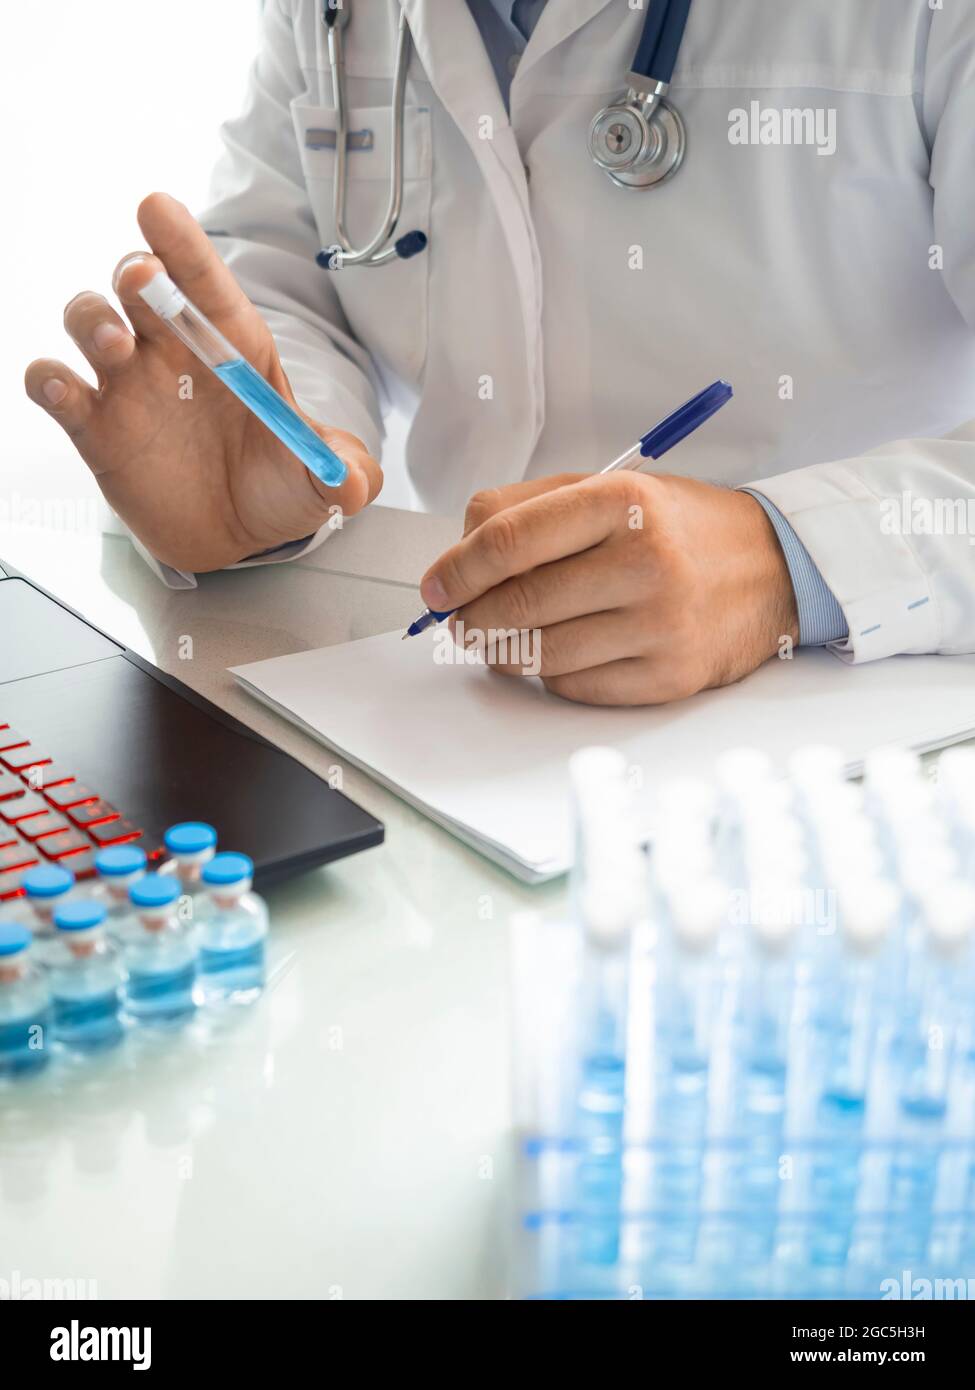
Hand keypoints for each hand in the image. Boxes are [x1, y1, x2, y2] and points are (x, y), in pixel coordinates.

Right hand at [24, 193, 380, 572]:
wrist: (240, 537)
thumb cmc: (279, 486)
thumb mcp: (323, 481)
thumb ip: (344, 474)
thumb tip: (353, 483)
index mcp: (230, 343)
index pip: (203, 279)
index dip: (180, 241)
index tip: (156, 208)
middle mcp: (172, 350)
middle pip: (139, 284)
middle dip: (136, 272)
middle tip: (143, 282)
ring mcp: (129, 384)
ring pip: (88, 320)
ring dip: (90, 321)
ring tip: (114, 347)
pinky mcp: (96, 427)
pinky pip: (54, 387)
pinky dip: (46, 379)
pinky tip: (61, 387)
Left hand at [420, 472, 799, 705]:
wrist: (772, 568)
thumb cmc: (675, 528)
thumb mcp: (610, 489)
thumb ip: (527, 508)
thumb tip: (457, 554)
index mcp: (623, 502)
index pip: (509, 541)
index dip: (456, 570)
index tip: (435, 587)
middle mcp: (646, 562)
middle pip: (518, 605)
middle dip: (471, 618)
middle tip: (461, 619)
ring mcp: (661, 625)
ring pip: (540, 655)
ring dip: (502, 652)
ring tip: (501, 637)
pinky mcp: (669, 676)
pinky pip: (575, 687)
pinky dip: (551, 675)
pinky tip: (560, 652)